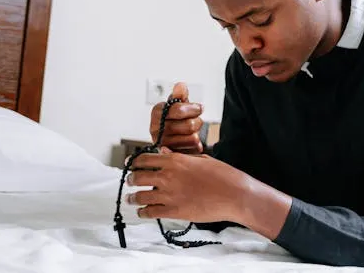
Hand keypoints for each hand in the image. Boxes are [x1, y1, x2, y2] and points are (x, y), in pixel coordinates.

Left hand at [127, 148, 247, 223]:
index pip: (145, 159)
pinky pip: (150, 212)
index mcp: (175, 160)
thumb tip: (164, 152)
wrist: (234, 195)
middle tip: (130, 181)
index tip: (130, 164)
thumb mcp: (201, 159)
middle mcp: (168, 176)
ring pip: (140, 196)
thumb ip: (179, 156)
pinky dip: (143, 212)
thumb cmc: (222, 175)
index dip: (134, 162)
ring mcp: (169, 195)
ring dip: (133, 197)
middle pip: (138, 177)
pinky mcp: (174, 211)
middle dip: (131, 179)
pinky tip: (142, 212)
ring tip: (131, 198)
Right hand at [149, 82, 202, 152]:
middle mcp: (156, 129)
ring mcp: (162, 143)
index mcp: (157, 112)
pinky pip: (192, 149)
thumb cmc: (174, 117)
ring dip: (196, 133)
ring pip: (193, 138)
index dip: (193, 108)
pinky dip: (195, 144)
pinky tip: (190, 140)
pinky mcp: (171, 155)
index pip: (180, 110)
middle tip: (195, 119)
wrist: (171, 135)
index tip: (198, 108)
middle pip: (189, 125)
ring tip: (192, 130)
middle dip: (197, 121)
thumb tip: (181, 86)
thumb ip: (179, 94)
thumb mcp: (177, 102)